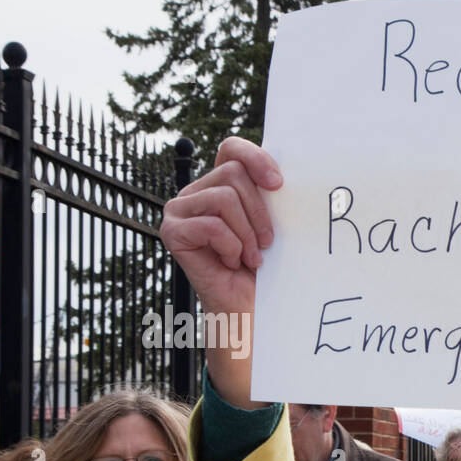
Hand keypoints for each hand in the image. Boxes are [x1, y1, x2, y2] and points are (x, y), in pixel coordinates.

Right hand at [160, 136, 280, 408]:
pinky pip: (211, 225)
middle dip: (260, 212)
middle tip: (268, 244)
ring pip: (223, 198)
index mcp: (220, 184)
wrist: (250, 311)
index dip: (256, 158)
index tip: (279, 185)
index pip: (232, 149)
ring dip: (247, 233)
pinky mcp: (172, 231)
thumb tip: (289, 176)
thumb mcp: (274, 225)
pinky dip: (231, 246)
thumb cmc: (266, 270)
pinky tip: (233, 262)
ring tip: (252, 257)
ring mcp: (179, 210)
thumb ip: (271, 196)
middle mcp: (195, 193)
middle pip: (233, 174)